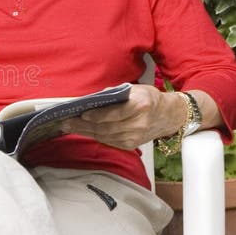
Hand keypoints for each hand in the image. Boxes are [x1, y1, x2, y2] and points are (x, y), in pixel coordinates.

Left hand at [61, 84, 187, 150]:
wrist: (168, 116)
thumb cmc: (149, 99)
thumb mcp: (135, 89)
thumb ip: (113, 94)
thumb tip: (92, 99)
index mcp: (140, 105)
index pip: (114, 113)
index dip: (96, 115)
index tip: (81, 113)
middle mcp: (139, 123)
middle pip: (106, 127)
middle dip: (83, 125)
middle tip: (66, 122)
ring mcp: (135, 136)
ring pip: (105, 136)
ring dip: (85, 132)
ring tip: (69, 127)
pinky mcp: (131, 144)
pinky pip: (109, 141)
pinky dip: (95, 136)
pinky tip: (84, 131)